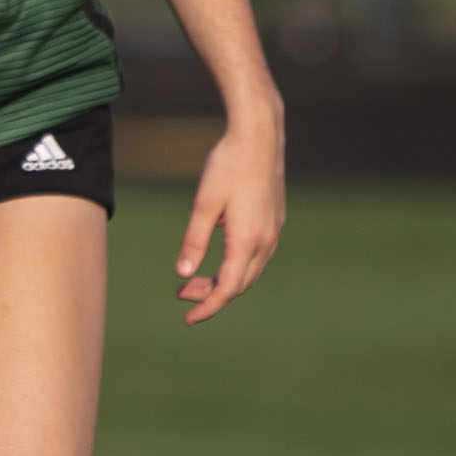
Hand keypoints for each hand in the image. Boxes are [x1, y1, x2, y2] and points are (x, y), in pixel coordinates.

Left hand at [174, 111, 285, 324]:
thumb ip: (194, 241)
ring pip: (250, 271)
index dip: (208, 307)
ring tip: (192, 281)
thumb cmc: (228, 165)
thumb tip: (182, 274)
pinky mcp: (275, 220)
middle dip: (211, 295)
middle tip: (180, 294)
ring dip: (224, 281)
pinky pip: (257, 256)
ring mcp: (274, 230)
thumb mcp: (203, 204)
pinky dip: (236, 266)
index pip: (228, 288)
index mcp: (247, 240)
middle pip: (240, 283)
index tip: (187, 320)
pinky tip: (218, 259)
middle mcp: (266, 240)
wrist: (260, 135)